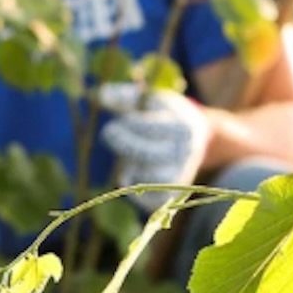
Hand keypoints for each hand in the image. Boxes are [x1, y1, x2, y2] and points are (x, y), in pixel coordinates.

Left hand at [95, 83, 211, 207]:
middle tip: (109, 131)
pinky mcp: (169, 197)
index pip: (149, 128)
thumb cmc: (166, 114)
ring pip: (141, 176)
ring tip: (129, 152)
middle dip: (121, 141)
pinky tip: (132, 169)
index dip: (128, 123)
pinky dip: (131, 182)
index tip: (119, 119)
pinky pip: (141, 196)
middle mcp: (186, 156)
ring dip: (128, 163)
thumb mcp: (152, 99)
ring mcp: (179, 178)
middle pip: (143, 153)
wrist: (197, 139)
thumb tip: (96, 95)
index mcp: (184, 128)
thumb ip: (125, 96)